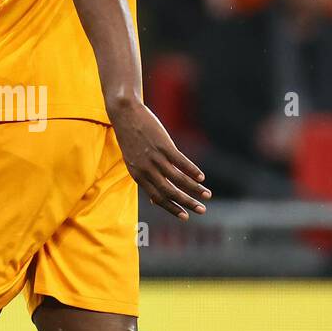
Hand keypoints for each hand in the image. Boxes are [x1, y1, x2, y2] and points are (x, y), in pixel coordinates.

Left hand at [109, 97, 210, 219]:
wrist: (124, 113)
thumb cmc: (130, 138)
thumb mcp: (133, 162)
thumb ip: (144, 179)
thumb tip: (153, 199)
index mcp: (138, 175)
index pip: (157, 198)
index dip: (172, 208)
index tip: (185, 217)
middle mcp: (146, 169)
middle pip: (169, 192)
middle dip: (187, 203)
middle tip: (202, 211)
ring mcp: (155, 157)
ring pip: (178, 178)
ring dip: (195, 188)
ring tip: (207, 194)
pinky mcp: (164, 145)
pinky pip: (181, 161)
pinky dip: (192, 170)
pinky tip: (202, 177)